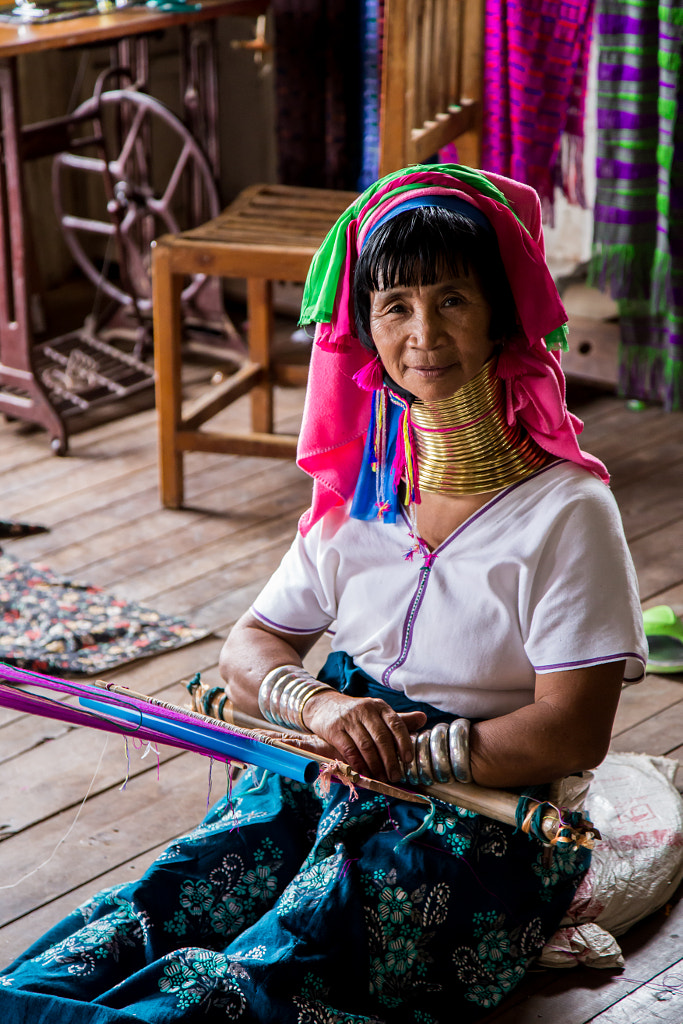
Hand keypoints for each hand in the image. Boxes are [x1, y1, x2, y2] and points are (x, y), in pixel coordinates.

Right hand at [302, 690, 426, 783]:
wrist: (324, 706)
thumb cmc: (357, 714)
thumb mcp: (378, 713)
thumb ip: (400, 720)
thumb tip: (424, 719)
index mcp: (380, 707)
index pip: (396, 724)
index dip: (403, 743)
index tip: (407, 760)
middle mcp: (365, 710)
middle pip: (381, 737)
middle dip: (390, 760)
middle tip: (395, 776)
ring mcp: (349, 719)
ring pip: (366, 745)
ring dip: (375, 765)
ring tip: (381, 778)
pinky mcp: (334, 729)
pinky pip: (349, 749)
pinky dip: (358, 764)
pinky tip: (364, 773)